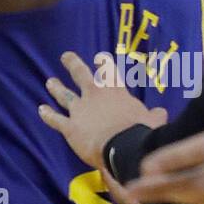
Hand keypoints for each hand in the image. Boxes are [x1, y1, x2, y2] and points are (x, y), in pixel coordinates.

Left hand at [40, 50, 167, 169]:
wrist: (122, 147)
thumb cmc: (139, 133)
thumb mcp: (151, 121)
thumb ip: (155, 116)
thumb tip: (162, 113)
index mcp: (115, 92)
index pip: (109, 71)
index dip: (103, 63)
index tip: (98, 57)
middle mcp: (95, 96)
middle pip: (80, 74)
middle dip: (72, 64)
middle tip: (65, 56)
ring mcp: (80, 110)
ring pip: (64, 95)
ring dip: (56, 87)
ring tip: (50, 81)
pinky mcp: (70, 127)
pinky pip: (56, 119)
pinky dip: (48, 114)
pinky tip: (41, 109)